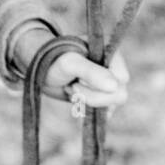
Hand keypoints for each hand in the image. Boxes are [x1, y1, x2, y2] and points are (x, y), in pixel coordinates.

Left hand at [14, 26, 129, 109]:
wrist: (42, 69)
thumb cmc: (54, 60)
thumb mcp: (70, 64)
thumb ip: (91, 72)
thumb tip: (115, 86)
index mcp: (111, 53)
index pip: (122, 79)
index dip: (99, 85)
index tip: (78, 80)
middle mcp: (114, 68)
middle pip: (118, 95)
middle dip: (92, 96)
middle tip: (72, 87)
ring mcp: (109, 83)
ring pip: (111, 105)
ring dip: (88, 101)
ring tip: (71, 89)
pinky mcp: (103, 95)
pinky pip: (105, 112)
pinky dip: (89, 110)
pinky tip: (76, 101)